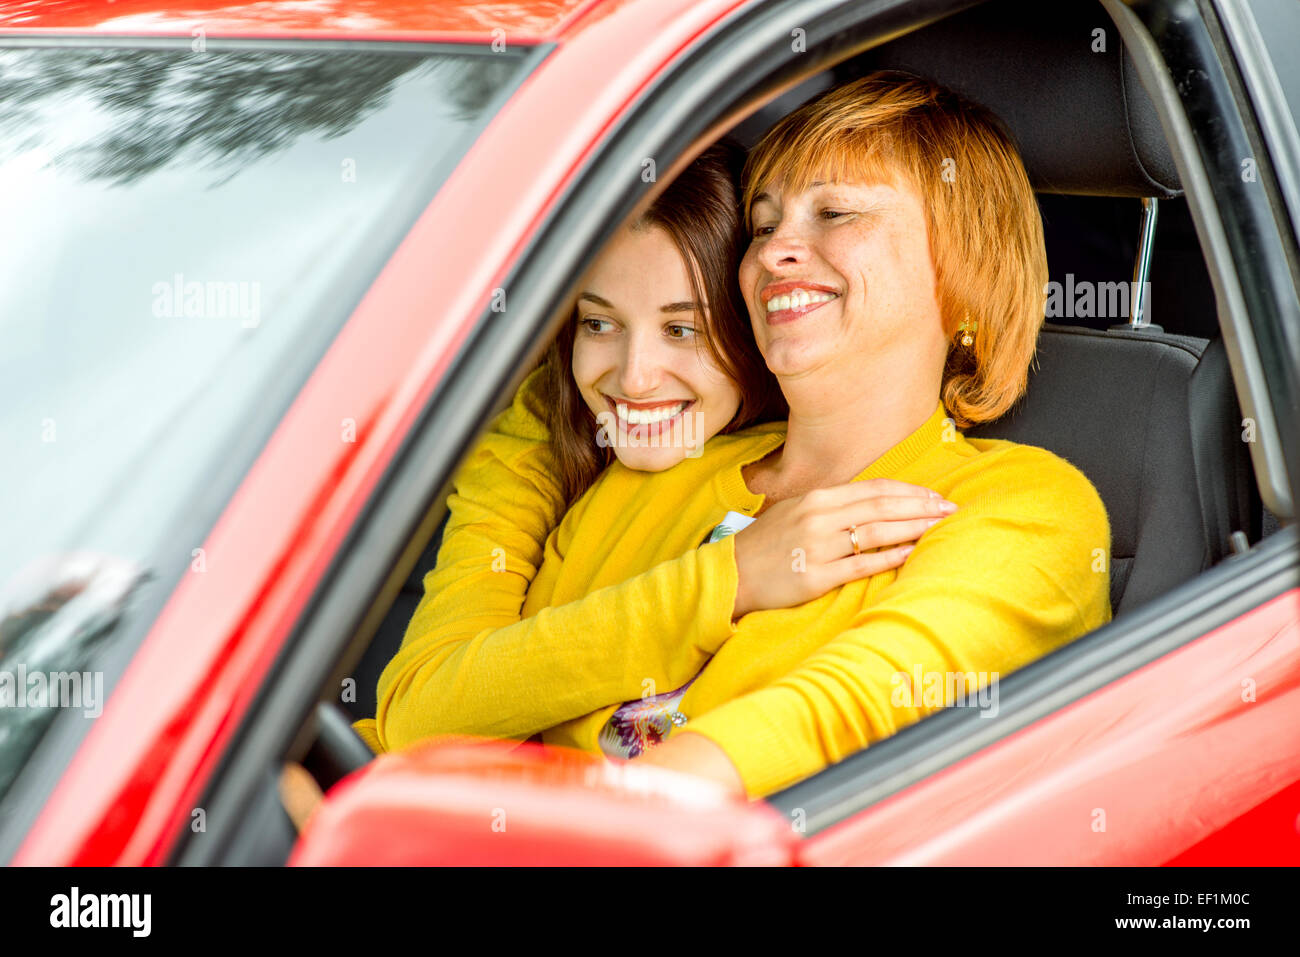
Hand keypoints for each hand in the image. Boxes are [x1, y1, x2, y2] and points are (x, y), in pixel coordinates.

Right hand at [731, 479, 955, 617]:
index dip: (908, 490)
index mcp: (817, 498)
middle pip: (881, 506)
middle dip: (920, 506)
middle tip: (950, 509)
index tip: (934, 495)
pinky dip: (890, 556)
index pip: (874, 489)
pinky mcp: (816, 576)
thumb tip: (873, 502)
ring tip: (940, 527)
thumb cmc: (767, 544)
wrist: (732, 574)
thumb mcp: (795, 511)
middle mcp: (819, 518)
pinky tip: (912, 552)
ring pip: (877, 532)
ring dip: (913, 527)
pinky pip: (862, 564)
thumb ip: (832, 505)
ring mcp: (818, 546)